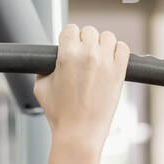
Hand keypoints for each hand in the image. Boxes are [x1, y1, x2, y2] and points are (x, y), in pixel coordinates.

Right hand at [33, 25, 129, 150]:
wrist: (79, 133)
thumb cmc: (60, 115)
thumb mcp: (40, 88)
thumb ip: (44, 68)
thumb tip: (51, 61)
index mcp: (68, 55)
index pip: (70, 29)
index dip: (68, 40)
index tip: (68, 50)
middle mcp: (89, 54)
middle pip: (89, 31)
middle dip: (84, 43)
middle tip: (81, 60)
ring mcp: (106, 61)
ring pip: (107, 36)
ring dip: (101, 45)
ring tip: (96, 60)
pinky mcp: (119, 71)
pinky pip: (123, 48)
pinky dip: (117, 52)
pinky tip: (109, 62)